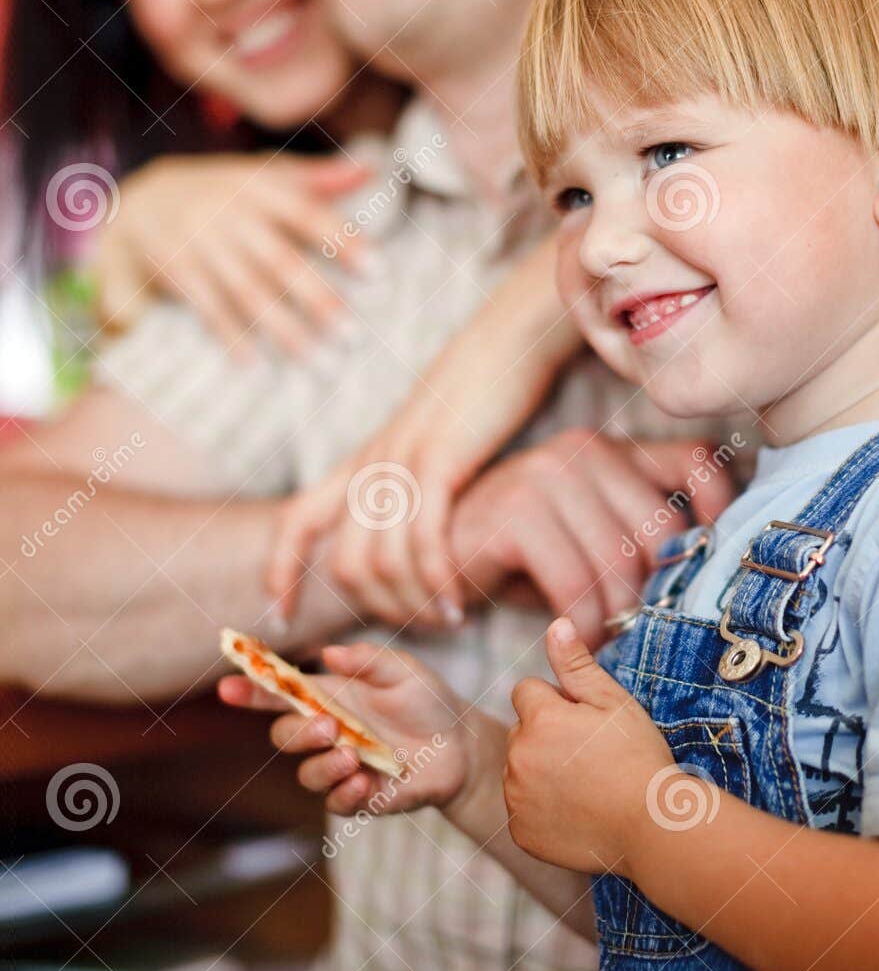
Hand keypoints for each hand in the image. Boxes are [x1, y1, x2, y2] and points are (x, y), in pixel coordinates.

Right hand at [97, 151, 371, 355]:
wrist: (140, 201)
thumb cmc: (222, 192)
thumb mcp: (261, 175)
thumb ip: (314, 177)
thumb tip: (371, 169)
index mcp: (258, 188)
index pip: (307, 214)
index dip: (342, 241)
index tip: (378, 272)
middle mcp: (229, 214)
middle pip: (280, 261)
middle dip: (318, 299)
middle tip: (353, 336)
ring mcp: (199, 242)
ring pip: (247, 291)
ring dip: (283, 329)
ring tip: (318, 362)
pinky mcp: (175, 269)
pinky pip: (207, 307)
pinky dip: (231, 335)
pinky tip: (256, 363)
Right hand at [218, 642, 483, 817]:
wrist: (461, 745)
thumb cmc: (425, 701)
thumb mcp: (403, 670)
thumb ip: (368, 659)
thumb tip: (328, 653)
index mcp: (327, 697)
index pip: (278, 694)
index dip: (249, 691)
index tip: (226, 687)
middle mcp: (326, 733)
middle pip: (283, 737)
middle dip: (297, 733)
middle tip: (329, 727)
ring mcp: (339, 767)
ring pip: (306, 775)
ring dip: (323, 766)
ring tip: (354, 756)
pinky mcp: (360, 797)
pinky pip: (337, 803)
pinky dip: (345, 792)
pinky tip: (366, 779)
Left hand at [267, 234, 581, 628]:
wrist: (507, 343)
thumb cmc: (480, 400)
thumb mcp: (431, 447)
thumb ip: (413, 488)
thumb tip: (414, 539)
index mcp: (361, 462)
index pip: (296, 520)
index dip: (279, 570)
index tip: (278, 615)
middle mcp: (370, 465)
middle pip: (343, 561)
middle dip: (375, 608)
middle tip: (419, 627)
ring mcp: (400, 463)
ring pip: (381, 560)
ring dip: (413, 603)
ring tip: (449, 621)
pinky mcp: (438, 460)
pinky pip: (425, 540)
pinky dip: (439, 581)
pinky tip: (460, 602)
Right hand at [451, 431, 730, 648]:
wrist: (438, 553)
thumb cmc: (524, 552)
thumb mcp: (588, 534)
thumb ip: (636, 537)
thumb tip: (699, 581)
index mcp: (615, 450)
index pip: (695, 461)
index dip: (721, 508)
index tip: (719, 559)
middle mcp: (587, 449)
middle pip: (660, 528)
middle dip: (656, 593)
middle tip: (642, 628)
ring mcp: (549, 474)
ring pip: (618, 562)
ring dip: (616, 618)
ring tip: (608, 641)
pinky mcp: (516, 512)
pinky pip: (573, 583)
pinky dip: (581, 624)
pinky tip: (574, 637)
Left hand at [504, 617, 671, 872]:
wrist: (652, 828)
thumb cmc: (639, 758)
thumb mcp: (613, 702)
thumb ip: (576, 663)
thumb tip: (555, 625)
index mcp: (539, 719)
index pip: (527, 692)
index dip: (558, 703)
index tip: (586, 724)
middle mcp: (518, 756)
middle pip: (521, 731)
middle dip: (546, 736)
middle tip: (589, 756)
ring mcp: (516, 798)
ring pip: (519, 770)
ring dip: (541, 771)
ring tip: (586, 786)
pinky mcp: (521, 832)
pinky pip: (522, 809)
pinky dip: (542, 810)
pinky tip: (577, 813)